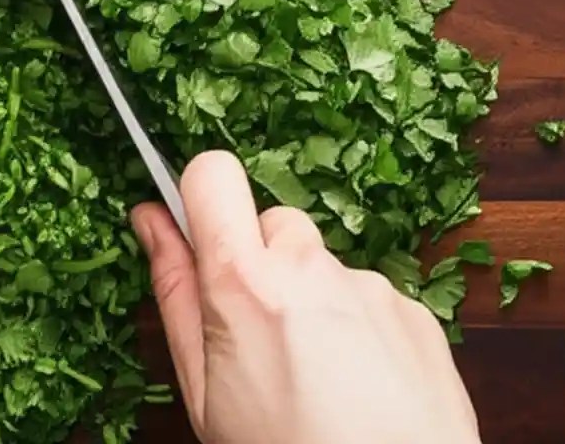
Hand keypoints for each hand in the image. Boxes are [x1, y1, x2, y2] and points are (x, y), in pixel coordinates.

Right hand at [131, 151, 479, 443]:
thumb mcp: (202, 390)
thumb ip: (175, 291)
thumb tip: (151, 220)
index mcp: (245, 285)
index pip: (211, 174)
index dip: (198, 196)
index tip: (198, 233)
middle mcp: (311, 269)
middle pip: (270, 222)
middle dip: (258, 261)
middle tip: (258, 335)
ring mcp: (368, 287)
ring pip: (320, 263)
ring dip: (308, 297)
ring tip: (312, 374)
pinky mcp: (413, 310)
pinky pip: (366, 295)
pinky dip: (355, 327)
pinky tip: (354, 385)